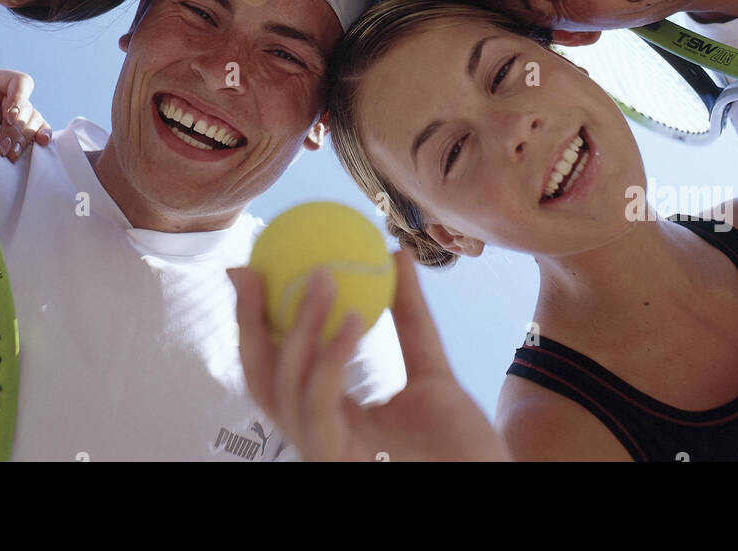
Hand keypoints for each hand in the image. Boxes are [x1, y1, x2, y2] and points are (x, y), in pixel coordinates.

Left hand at [0, 69, 51, 160]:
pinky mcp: (16, 132)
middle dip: (19, 128)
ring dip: (25, 138)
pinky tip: (40, 143)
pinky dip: (40, 136)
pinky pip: (36, 130)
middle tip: (3, 147)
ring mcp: (14, 115)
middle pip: (28, 106)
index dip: (20, 99)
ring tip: (10, 155)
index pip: (20, 82)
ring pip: (34, 120)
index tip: (9, 117)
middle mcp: (7, 97)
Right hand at [231, 250, 509, 461]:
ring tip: (324, 277)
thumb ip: (410, 317)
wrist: (489, 484)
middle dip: (248, 322)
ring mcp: (324, 451)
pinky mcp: (338, 461)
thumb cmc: (463, 447)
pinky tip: (350, 320)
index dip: (256, 320)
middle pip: (262, 378)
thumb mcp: (431, 370)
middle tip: (253, 269)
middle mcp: (317, 433)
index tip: (253, 267)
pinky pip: (321, 405)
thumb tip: (396, 255)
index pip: (277, 366)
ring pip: (286, 387)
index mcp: (329, 414)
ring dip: (298, 326)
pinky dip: (330, 360)